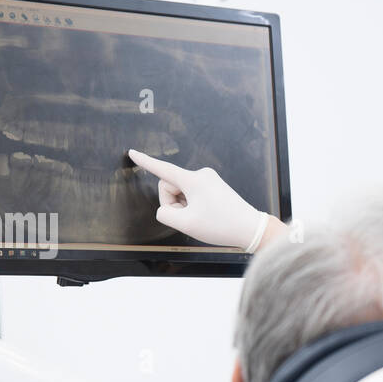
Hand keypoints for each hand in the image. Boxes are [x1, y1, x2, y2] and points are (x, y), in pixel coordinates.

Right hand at [127, 149, 270, 248]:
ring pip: (181, 192)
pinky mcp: (213, 186)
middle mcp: (201, 174)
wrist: (250, 228)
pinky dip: (194, 206)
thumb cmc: (220, 226)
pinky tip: (208, 215)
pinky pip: (193, 195)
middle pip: (170, 186)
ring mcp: (209, 179)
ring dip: (185, 206)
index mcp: (193, 179)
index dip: (145, 162)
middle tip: (190, 218)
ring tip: (202, 217)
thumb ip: (165, 214)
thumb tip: (166, 208)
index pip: (162, 169)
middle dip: (174, 203)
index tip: (132, 153)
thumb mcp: (185, 224)